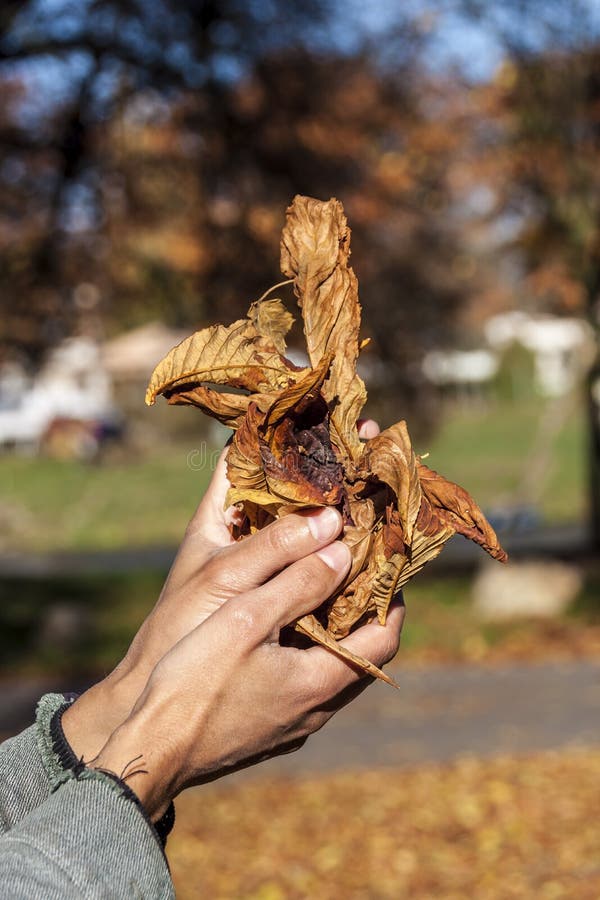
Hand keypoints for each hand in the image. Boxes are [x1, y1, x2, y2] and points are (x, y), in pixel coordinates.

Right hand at [89, 543, 403, 819]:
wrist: (150, 750)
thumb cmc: (193, 680)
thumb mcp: (246, 617)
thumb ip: (299, 583)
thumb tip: (343, 553)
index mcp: (320, 682)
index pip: (384, 640)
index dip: (390, 601)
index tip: (381, 567)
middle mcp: (315, 711)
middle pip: (362, 659)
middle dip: (362, 615)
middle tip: (348, 573)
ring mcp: (291, 727)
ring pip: (331, 674)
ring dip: (333, 636)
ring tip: (314, 594)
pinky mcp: (267, 733)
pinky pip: (303, 689)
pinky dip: (306, 657)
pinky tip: (277, 636)